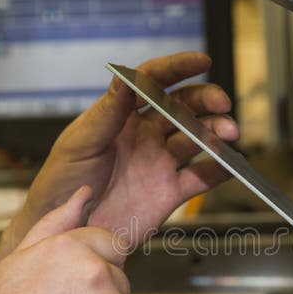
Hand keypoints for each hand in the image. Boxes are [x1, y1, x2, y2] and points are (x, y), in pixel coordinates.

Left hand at [12, 51, 238, 252]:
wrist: (67, 232)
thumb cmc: (61, 184)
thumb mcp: (79, 143)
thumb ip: (107, 112)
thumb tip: (126, 76)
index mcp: (122, 117)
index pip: (154, 83)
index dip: (178, 68)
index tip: (202, 61)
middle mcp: (146, 136)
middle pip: (184, 109)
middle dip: (206, 102)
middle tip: (222, 104)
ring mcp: (160, 164)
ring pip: (198, 140)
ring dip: (216, 133)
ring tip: (229, 133)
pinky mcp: (170, 193)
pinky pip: (202, 178)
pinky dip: (220, 170)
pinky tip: (231, 164)